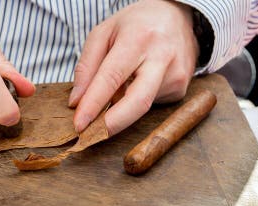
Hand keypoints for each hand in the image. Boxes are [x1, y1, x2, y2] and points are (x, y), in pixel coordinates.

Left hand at [69, 0, 198, 134]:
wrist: (178, 16)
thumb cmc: (136, 24)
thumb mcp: (104, 33)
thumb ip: (86, 66)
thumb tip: (77, 102)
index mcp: (139, 38)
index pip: (112, 77)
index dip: (94, 104)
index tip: (79, 124)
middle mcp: (162, 56)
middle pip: (138, 102)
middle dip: (112, 125)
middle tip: (91, 137)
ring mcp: (176, 74)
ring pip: (141, 106)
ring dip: (120, 108)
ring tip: (116, 89)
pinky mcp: (181, 88)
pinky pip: (150, 104)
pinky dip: (134, 101)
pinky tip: (137, 83)